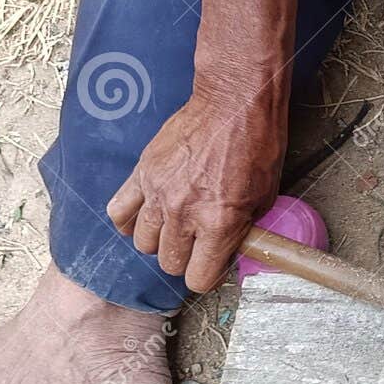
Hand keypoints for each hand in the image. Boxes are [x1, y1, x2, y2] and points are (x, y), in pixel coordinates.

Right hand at [107, 92, 283, 292]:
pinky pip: (119, 211)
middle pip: (170, 263)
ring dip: (160, 240)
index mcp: (219, 223)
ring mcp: (158, 193)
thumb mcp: (264, 198)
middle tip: (197, 243)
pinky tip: (145, 215)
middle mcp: (184, 213)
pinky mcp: (142, 173)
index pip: (198, 279)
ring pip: (144, 243)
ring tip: (175, 227)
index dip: (207, 275)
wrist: (234, 104)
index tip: (212, 265)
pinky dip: (129, 219)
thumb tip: (229, 250)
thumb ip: (241, 230)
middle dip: (186, 259)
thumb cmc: (257, 147)